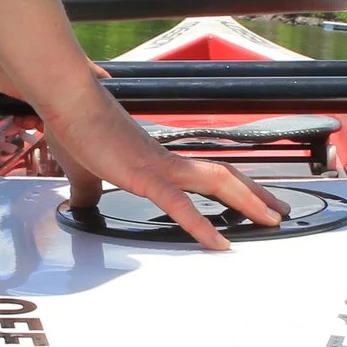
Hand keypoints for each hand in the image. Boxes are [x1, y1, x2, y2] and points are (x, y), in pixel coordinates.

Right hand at [35, 81, 283, 251]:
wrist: (69, 101)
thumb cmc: (76, 128)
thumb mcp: (84, 170)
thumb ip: (88, 190)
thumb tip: (83, 203)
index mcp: (157, 159)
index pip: (205, 172)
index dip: (232, 186)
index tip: (250, 199)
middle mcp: (167, 160)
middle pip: (225, 175)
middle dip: (255, 194)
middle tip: (278, 211)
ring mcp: (160, 167)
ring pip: (218, 182)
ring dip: (249, 201)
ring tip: (270, 221)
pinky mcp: (145, 176)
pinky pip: (181, 206)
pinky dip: (203, 226)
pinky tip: (219, 245)